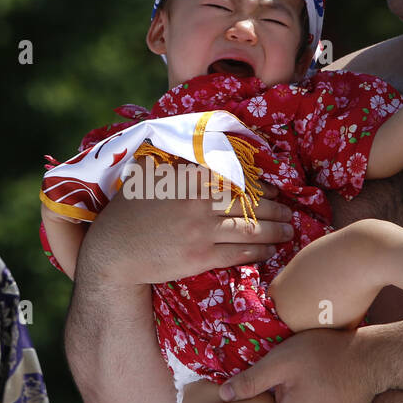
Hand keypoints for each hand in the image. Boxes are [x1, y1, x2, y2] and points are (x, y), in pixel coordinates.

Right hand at [79, 155, 293, 285]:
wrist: (113, 254)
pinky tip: (270, 251)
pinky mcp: (200, 258)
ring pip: (250, 229)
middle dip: (276, 207)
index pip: (235, 177)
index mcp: (188, 179)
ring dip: (276, 230)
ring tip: (289, 230)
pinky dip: (259, 252)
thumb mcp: (146, 176)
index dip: (260, 184)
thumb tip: (190, 145)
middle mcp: (198, 203)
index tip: (274, 188)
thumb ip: (171, 162)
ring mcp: (201, 231)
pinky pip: (239, 253)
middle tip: (290, 210)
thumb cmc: (127, 213)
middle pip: (249, 203)